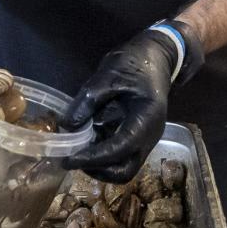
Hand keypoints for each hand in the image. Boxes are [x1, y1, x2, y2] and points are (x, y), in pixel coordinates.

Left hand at [61, 29, 178, 181]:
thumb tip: (67, 126)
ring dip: (100, 166)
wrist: (159, 56)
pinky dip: (104, 157)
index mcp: (146, 119)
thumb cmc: (136, 62)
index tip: (68, 160)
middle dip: (97, 170)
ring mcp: (146, 140)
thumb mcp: (109, 75)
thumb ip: (88, 100)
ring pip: (124, 168)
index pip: (119, 150)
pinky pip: (122, 157)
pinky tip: (88, 143)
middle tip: (74, 159)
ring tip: (78, 152)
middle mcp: (149, 136)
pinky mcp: (139, 138)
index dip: (92, 158)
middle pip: (125, 171)